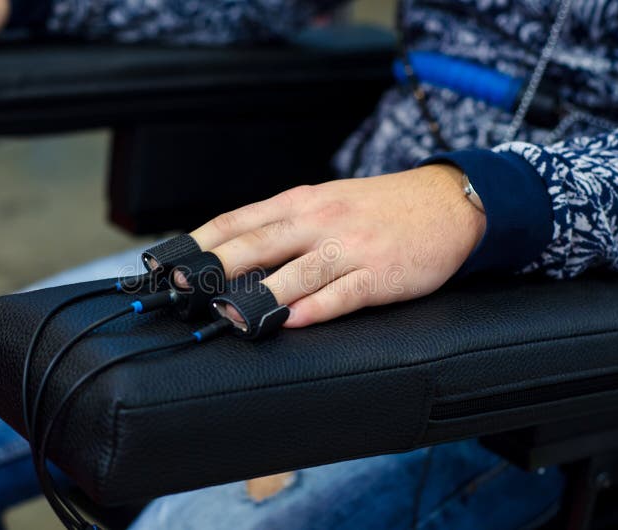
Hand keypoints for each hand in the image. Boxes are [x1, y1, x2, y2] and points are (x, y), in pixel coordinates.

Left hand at [189, 164, 485, 327]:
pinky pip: (343, 293)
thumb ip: (285, 225)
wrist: (447, 202)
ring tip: (230, 313)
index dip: (202, 241)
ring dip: (261, 294)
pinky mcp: (380, 275)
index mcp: (302, 203)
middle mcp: (321, 221)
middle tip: (184, 287)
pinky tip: (292, 321)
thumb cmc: (379, 206)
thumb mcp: (327, 202)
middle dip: (218, 265)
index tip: (171, 262)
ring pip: (298, 271)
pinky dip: (316, 308)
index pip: (240, 219)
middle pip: (259, 242)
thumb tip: (236, 252)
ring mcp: (351, 248)